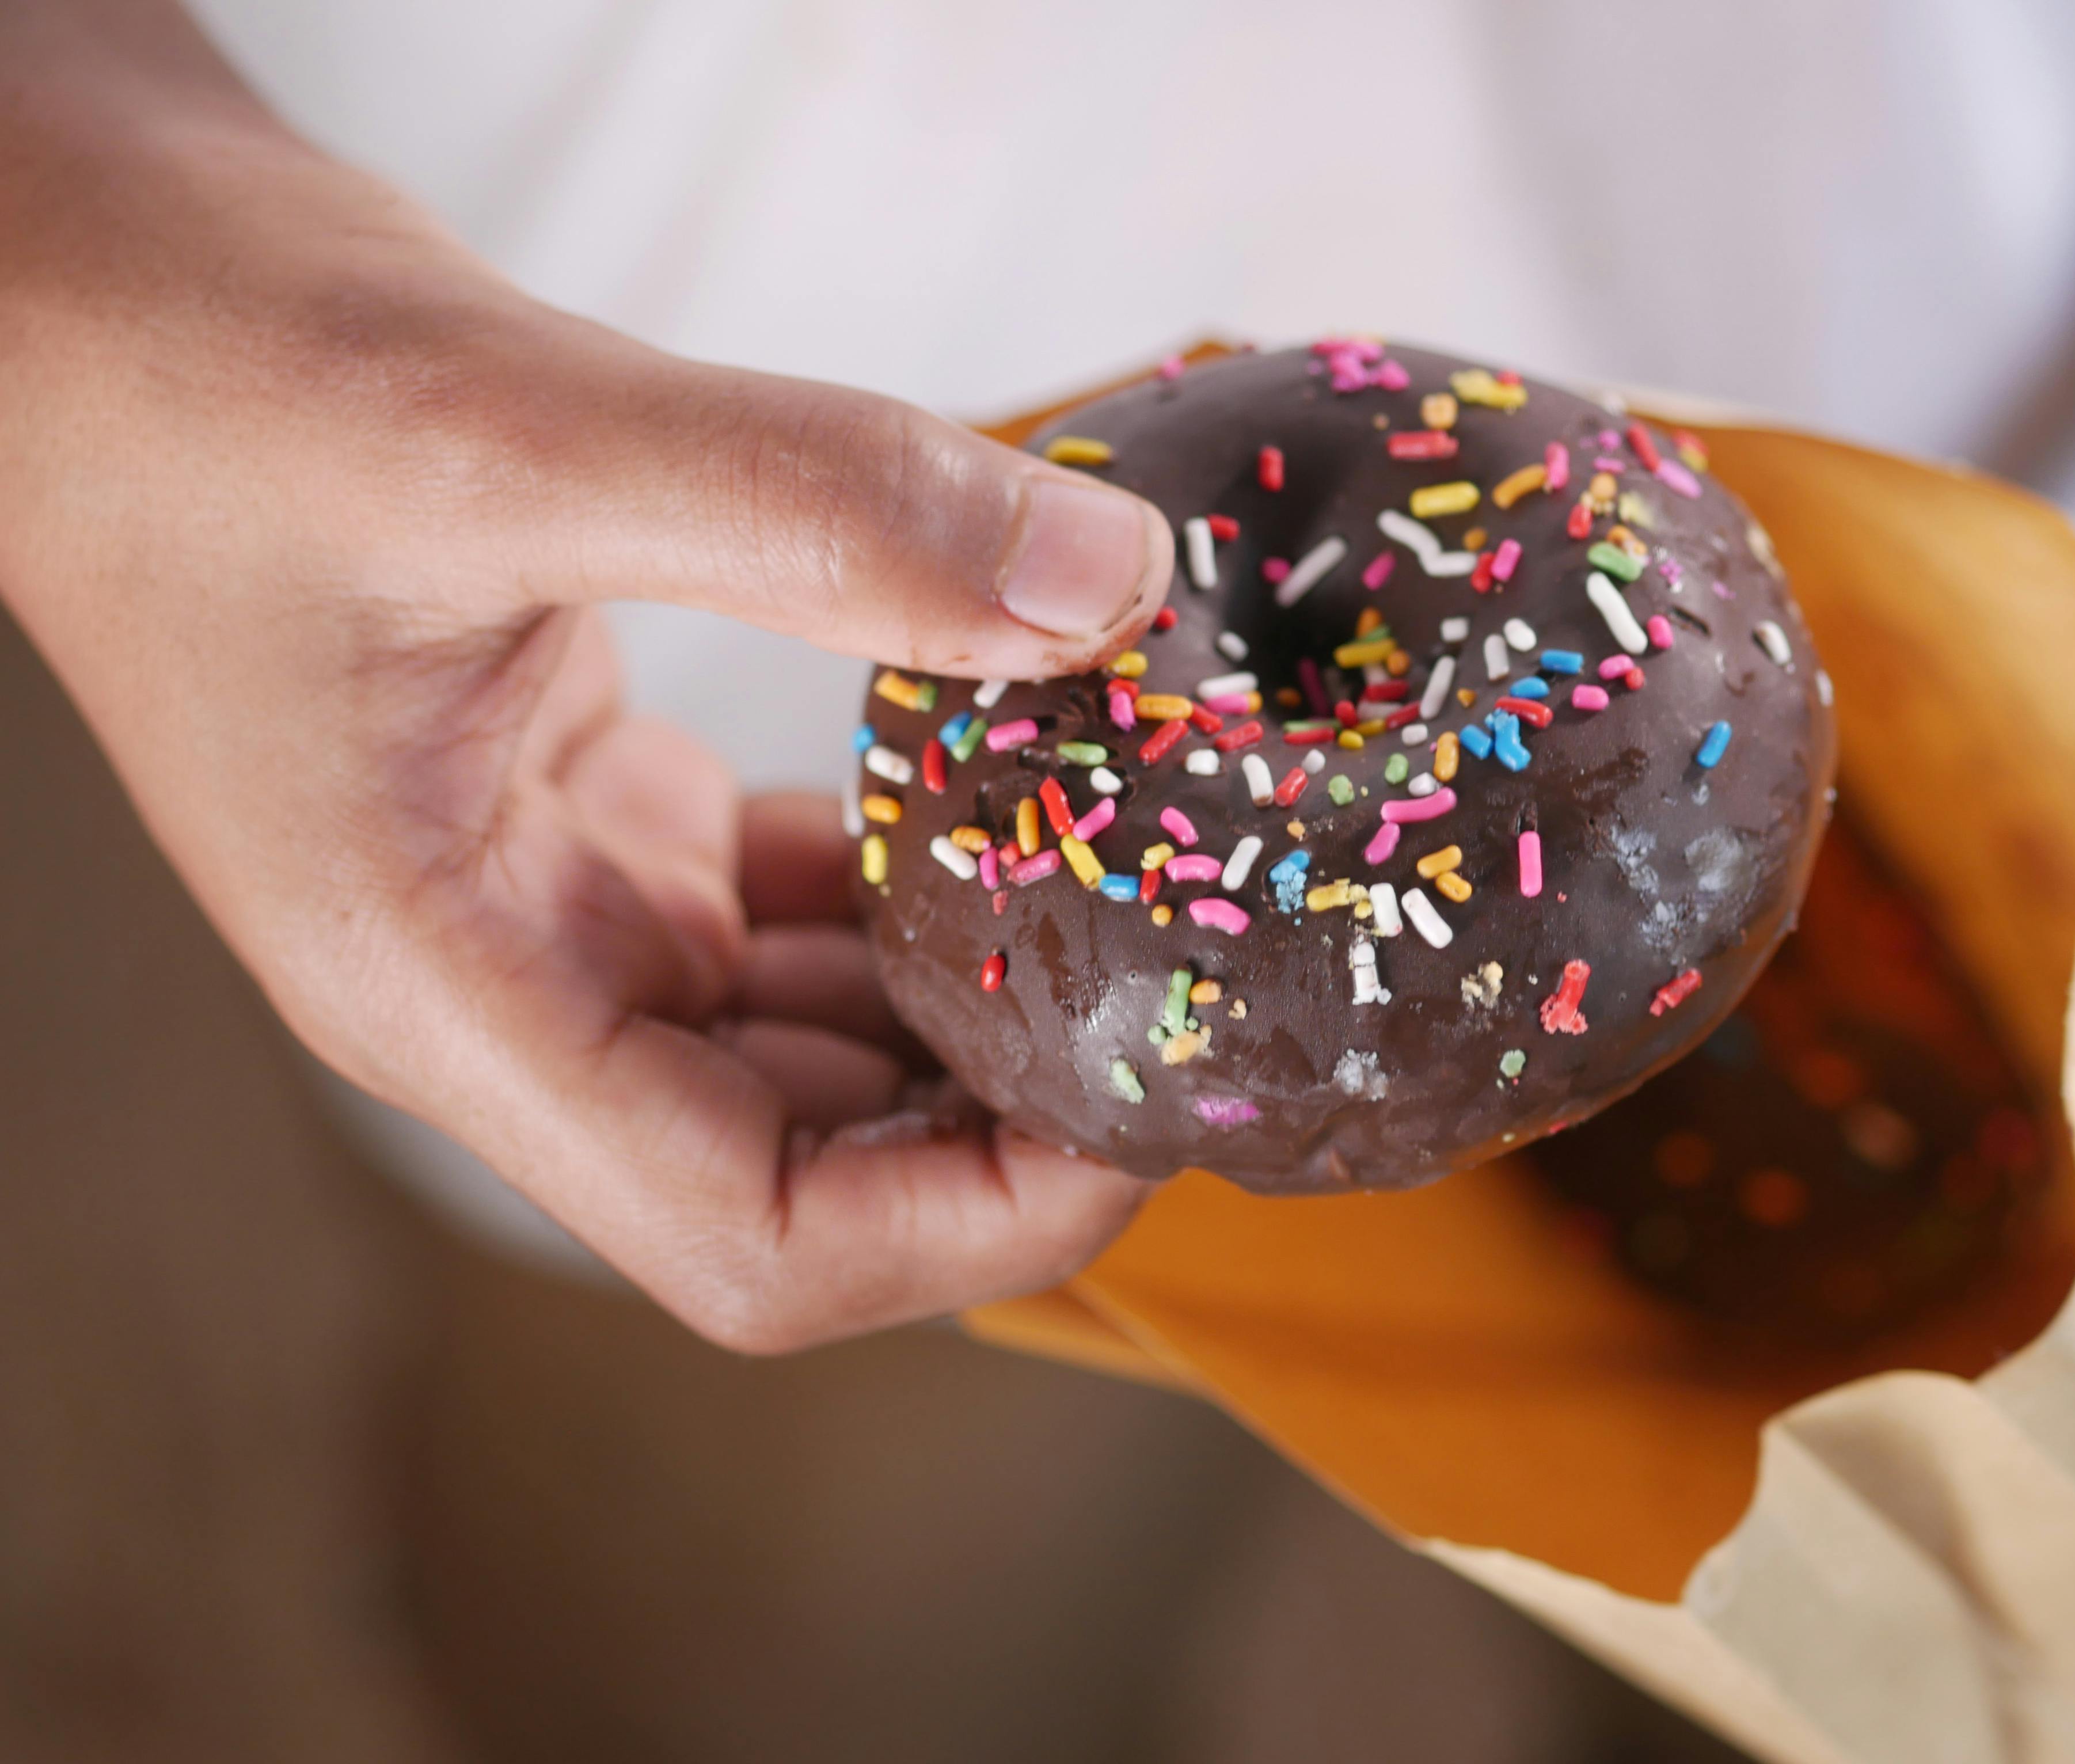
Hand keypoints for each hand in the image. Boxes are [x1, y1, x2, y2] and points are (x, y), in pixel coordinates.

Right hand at [0, 67, 1170, 1349]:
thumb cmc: (197, 372)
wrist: (85, 295)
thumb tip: (1100, 585)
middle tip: (1197, 987)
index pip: (758, 1241)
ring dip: (975, 994)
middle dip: (1012, 1117)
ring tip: (1138, 887)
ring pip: (811, 1047)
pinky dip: (910, 881)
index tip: (1146, 1102)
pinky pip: (785, 919)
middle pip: (814, 1171)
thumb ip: (807, 508)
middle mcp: (507, 988)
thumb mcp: (503, 427)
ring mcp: (547, 912)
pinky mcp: (586, 820)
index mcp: (453, 991)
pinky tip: (1009, 781)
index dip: (978, 1220)